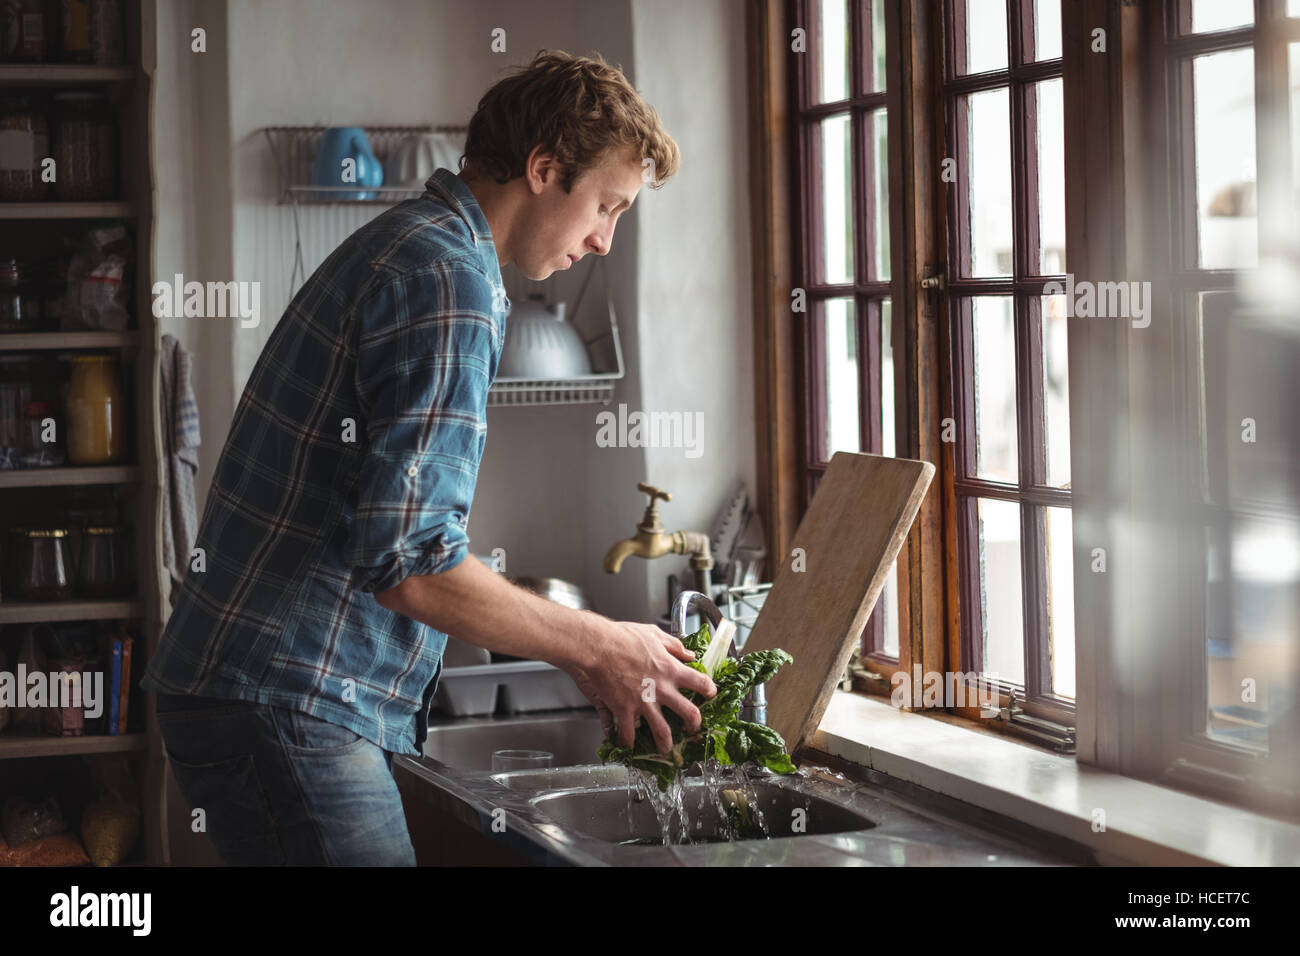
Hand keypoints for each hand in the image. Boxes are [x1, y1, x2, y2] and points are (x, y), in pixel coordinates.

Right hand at [565, 620, 715, 755]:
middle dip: (694, 725)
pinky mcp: (624, 710)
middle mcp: (662, 689)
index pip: (701, 683)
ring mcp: (644, 702)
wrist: (597, 645)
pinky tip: (628, 744)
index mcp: (671, 669)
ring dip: (666, 744)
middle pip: (690, 714)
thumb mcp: (654, 634)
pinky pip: (629, 734)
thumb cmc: (622, 637)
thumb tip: (689, 653)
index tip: (710, 694)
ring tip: (666, 749)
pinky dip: (628, 742)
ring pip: (663, 732)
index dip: (710, 691)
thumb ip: (674, 646)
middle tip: (693, 728)